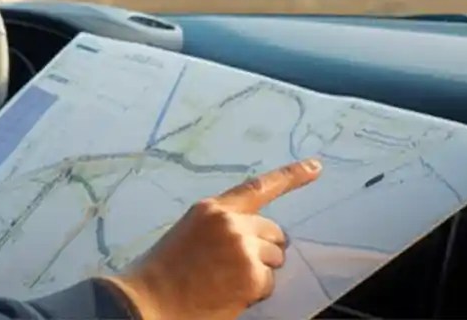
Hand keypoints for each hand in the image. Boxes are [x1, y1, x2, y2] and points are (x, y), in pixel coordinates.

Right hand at [103, 158, 322, 319]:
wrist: (150, 300)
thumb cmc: (165, 271)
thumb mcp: (190, 233)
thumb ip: (222, 227)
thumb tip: (256, 238)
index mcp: (212, 208)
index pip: (258, 187)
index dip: (291, 176)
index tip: (316, 166)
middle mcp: (231, 222)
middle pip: (274, 231)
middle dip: (264, 249)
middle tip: (236, 267)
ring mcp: (243, 247)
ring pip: (274, 258)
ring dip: (259, 272)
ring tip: (226, 281)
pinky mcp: (251, 274)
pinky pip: (269, 283)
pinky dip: (255, 292)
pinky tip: (229, 294)